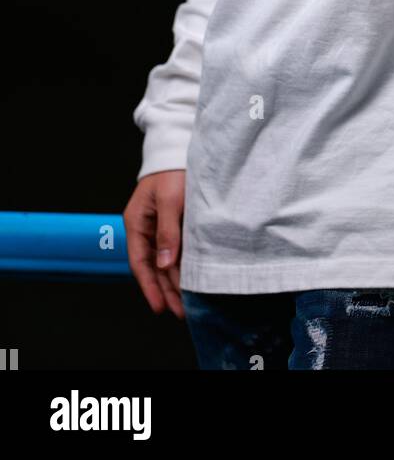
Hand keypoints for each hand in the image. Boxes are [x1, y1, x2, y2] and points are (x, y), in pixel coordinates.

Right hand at [123, 169, 185, 318]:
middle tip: (179, 312)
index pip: (140, 262)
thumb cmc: (172, 170)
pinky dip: (180, 266)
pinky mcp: (173, 223)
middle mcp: (146, 228)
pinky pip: (175, 249)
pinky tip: (189, 280)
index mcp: (137, 222)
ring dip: (174, 281)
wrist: (179, 148)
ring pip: (165, 260)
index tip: (159, 307)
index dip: (149, 286)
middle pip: (153, 266)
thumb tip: (164, 264)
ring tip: (185, 303)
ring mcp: (159, 226)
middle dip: (164, 290)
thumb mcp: (171, 200)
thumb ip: (168, 231)